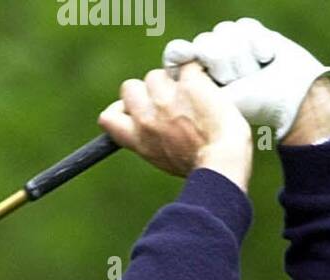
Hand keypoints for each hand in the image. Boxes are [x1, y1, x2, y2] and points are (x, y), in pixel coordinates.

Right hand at [99, 62, 252, 190]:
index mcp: (137, 138)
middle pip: (129, 87)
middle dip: (146, 91)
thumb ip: (149, 140)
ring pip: (158, 74)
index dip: (121, 108)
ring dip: (172, 81)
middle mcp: (146, 116)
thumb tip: (149, 129)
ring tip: (192, 97)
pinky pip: (187, 64)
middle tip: (167, 101)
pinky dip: (196, 72)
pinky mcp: (190, 83)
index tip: (134, 110)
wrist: (221, 161)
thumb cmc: (197, 165)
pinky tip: (206, 85)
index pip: (108, 117)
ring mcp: (167, 98)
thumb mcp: (161, 159)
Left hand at [162, 18, 329, 140]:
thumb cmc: (249, 107)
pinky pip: (244, 27)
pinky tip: (265, 59)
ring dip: (242, 57)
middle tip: (237, 81)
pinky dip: (258, 44)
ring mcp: (228, 44)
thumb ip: (191, 86)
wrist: (288, 97)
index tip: (194, 61)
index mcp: (191, 77)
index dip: (184, 55)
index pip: (177, 53)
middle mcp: (207, 57)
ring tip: (252, 74)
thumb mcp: (214, 104)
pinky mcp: (249, 33)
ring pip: (225, 33)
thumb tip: (176, 60)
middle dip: (223, 63)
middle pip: (204, 42)